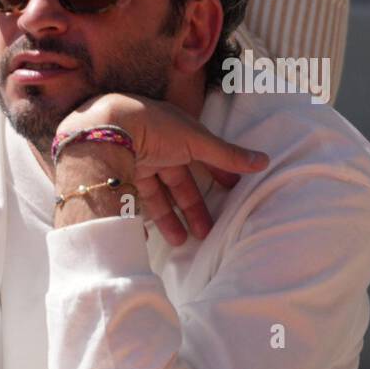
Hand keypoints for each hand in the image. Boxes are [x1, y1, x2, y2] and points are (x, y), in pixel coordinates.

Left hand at [58, 93, 267, 244]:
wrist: (104, 129)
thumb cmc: (154, 126)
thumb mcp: (196, 140)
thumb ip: (226, 155)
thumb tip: (264, 161)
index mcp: (175, 135)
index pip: (200, 157)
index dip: (216, 172)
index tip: (231, 190)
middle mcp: (154, 149)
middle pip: (178, 184)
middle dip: (193, 208)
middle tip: (207, 233)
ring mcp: (133, 165)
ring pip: (156, 197)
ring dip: (170, 220)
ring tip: (183, 243)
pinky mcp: (116, 180)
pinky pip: (130, 204)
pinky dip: (136, 221)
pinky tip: (145, 239)